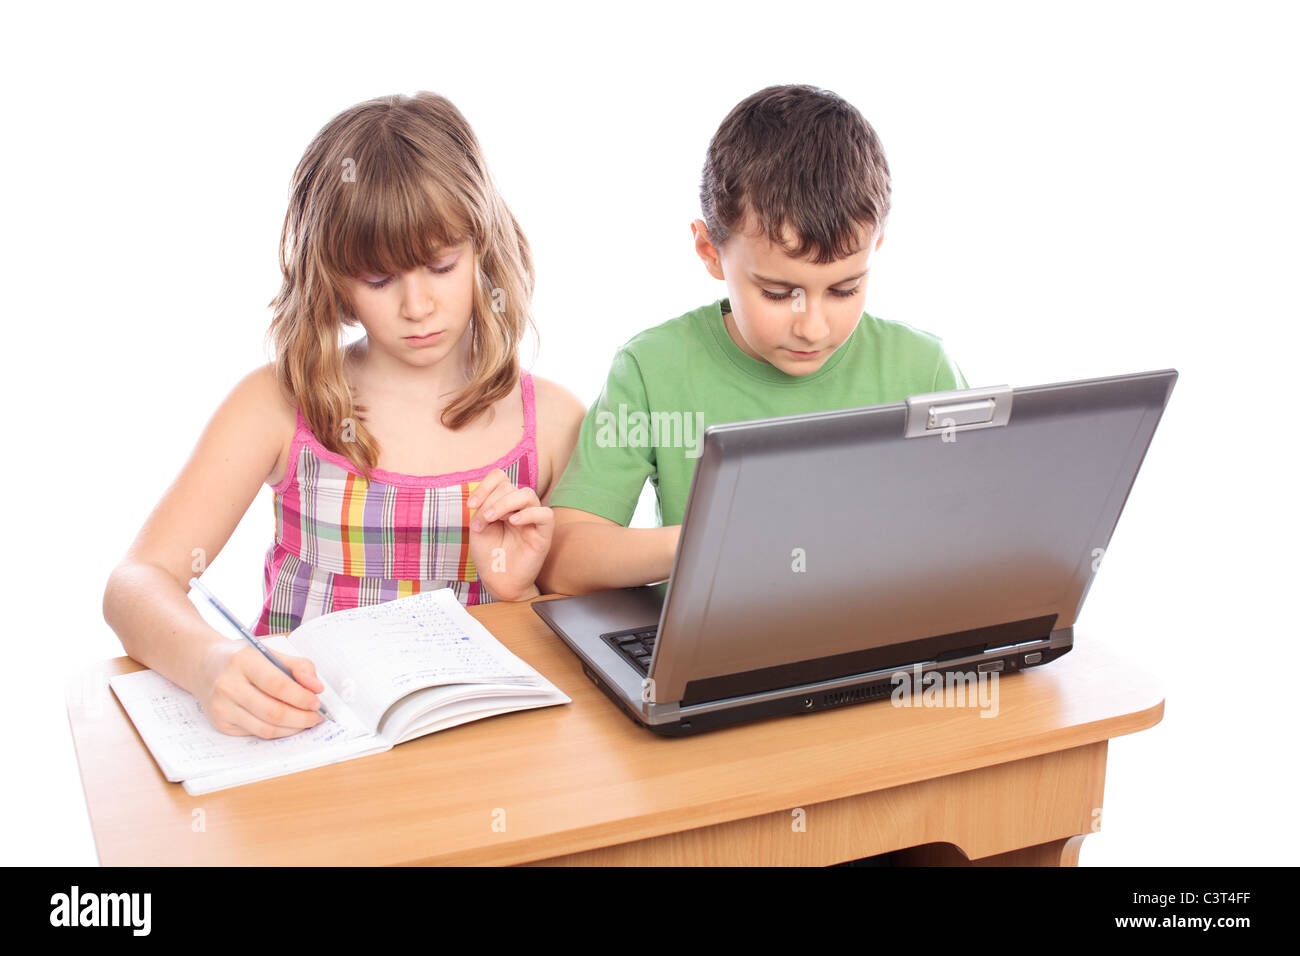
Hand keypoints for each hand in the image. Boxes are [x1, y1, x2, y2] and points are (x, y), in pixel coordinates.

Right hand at [197, 639, 325, 737]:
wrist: (203, 665)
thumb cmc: (242, 658)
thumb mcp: (270, 652)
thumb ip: (299, 666)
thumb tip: (317, 688)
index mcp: (243, 661)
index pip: (278, 685)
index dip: (302, 697)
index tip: (316, 701)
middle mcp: (228, 685)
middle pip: (273, 712)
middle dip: (302, 717)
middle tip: (316, 716)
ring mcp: (222, 707)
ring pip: (265, 728)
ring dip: (292, 729)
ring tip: (306, 721)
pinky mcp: (221, 723)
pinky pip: (256, 733)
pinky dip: (277, 732)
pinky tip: (287, 724)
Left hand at [467, 468, 552, 601]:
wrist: (498, 580)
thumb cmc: (490, 554)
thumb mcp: (479, 526)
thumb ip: (485, 508)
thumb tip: (494, 498)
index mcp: (504, 502)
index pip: (500, 478)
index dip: (484, 486)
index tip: (471, 505)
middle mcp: (520, 507)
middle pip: (509, 486)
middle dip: (490, 502)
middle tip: (482, 522)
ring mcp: (533, 518)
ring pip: (527, 494)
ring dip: (504, 504)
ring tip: (492, 519)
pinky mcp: (544, 533)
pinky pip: (544, 514)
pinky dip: (528, 514)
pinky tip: (513, 522)